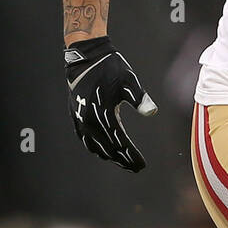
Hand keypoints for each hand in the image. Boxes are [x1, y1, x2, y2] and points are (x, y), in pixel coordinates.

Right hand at [64, 36, 156, 171]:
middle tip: (136, 168)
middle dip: (123, 160)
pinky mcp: (76, 117)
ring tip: (124, 163)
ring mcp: (81, 120)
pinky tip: (104, 153)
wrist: (86, 58)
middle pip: (108, 149)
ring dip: (110, 157)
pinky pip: (86, 140)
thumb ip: (139, 98)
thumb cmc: (111, 68)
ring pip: (96, 147)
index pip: (120, 143)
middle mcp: (90, 121)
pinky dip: (96, 149)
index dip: (131, 156)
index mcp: (104, 114)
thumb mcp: (129, 81)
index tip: (142, 165)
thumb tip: (151, 112)